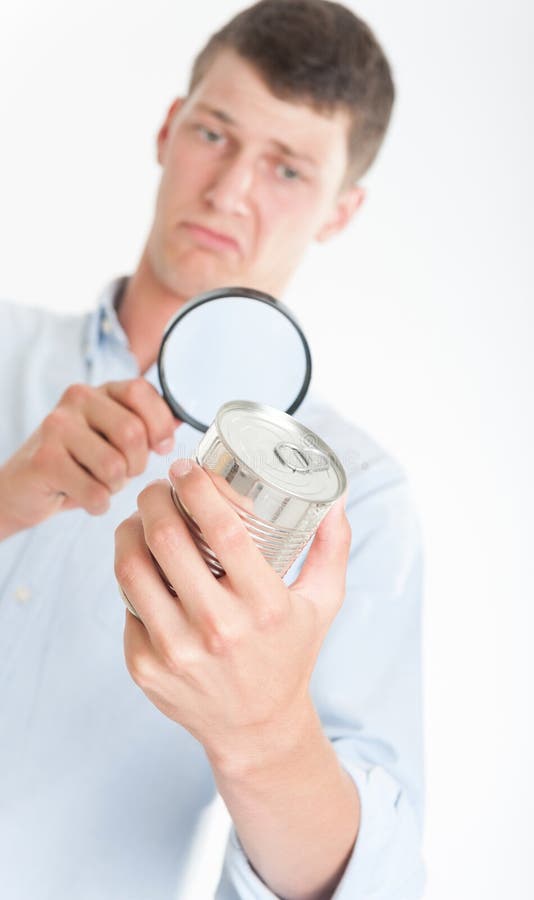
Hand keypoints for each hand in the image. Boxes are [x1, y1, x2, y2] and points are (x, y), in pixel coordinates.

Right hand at [0, 378, 179, 538]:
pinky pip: (95, 491)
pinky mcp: (44, 460)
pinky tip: (86, 499)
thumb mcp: (114, 439)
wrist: (23, 488)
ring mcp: (56, 427)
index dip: (159, 423)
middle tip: (124, 474)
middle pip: (132, 433)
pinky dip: (98, 505)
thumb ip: (146, 427)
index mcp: (100, 390)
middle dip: (137, 464)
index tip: (161, 447)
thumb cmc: (79, 464)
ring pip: (114, 466)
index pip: (141, 391)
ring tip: (100, 485)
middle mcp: (76, 400)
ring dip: (115, 487)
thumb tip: (182, 419)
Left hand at [115, 459, 350, 773]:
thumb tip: (335, 496)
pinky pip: (126, 604)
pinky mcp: (145, 667)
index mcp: (263, 605)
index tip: (186, 468)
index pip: (222, 530)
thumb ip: (331, 547)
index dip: (197, 488)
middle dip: (153, 498)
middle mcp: (218, 629)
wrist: (256, 728)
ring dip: (129, 530)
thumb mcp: (323, 602)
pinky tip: (140, 562)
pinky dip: (129, 573)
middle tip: (158, 488)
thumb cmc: (289, 655)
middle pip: (167, 540)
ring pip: (132, 569)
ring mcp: (176, 651)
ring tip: (139, 518)